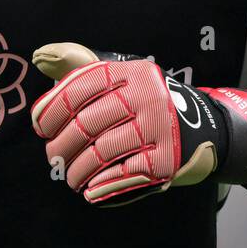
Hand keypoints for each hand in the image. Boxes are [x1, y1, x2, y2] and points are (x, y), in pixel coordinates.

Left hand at [30, 41, 246, 206]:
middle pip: (88, 124)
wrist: (204, 130)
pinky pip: (123, 174)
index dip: (53, 109)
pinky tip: (89, 191)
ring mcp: (159, 129)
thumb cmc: (148, 104)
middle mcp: (147, 97)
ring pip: (102, 152)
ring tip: (70, 176)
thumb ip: (80, 67)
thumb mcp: (121, 78)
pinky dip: (100, 185)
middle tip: (54, 157)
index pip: (81, 87)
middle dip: (62, 145)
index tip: (42, 127)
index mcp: (132, 73)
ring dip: (78, 170)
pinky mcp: (166, 160)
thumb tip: (41, 56)